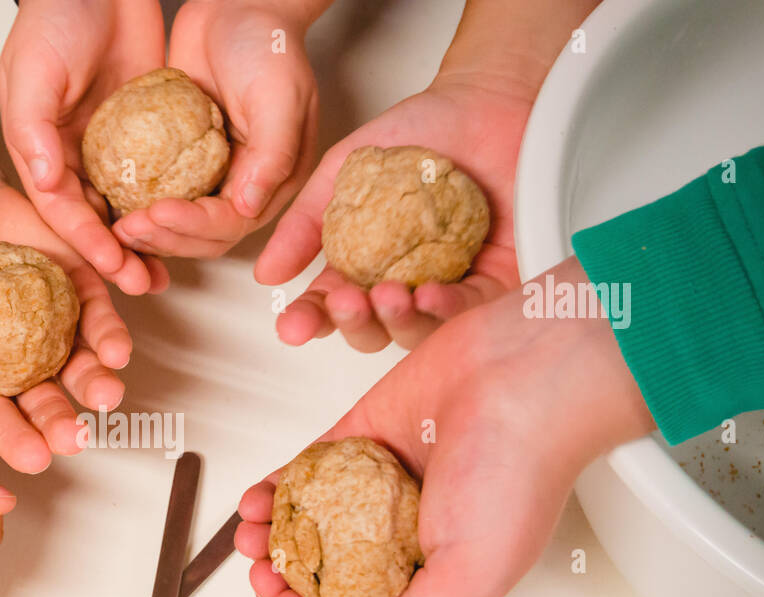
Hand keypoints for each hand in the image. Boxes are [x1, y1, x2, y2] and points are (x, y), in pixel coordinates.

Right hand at [0, 0, 168, 292]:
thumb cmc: (56, 17)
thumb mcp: (34, 70)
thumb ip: (33, 127)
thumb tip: (46, 179)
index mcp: (41, 153)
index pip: (62, 211)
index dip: (86, 242)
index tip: (111, 265)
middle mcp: (74, 160)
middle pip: (95, 223)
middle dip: (117, 258)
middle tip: (143, 284)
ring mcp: (111, 152)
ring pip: (127, 210)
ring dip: (145, 244)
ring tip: (165, 274)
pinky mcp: (144, 137)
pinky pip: (158, 181)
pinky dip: (169, 206)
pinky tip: (188, 226)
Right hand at [0, 180, 133, 473]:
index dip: (12, 438)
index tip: (33, 459)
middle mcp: (19, 363)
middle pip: (43, 402)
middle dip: (59, 423)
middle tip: (73, 440)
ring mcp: (52, 331)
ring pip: (81, 368)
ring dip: (95, 384)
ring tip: (106, 396)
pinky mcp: (79, 294)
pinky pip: (100, 320)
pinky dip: (111, 336)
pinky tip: (118, 350)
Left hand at [113, 0, 318, 257]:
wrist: (237, 8)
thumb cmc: (268, 46)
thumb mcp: (280, 97)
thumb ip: (272, 154)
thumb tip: (249, 206)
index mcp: (271, 181)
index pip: (231, 223)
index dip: (195, 226)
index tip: (160, 213)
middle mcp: (241, 187)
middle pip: (201, 236)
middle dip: (165, 237)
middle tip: (129, 228)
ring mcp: (209, 177)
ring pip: (175, 222)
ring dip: (147, 230)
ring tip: (117, 226)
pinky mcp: (179, 161)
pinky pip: (156, 192)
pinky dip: (135, 201)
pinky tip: (110, 202)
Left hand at [234, 259, 653, 596]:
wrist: (524, 374)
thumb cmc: (518, 473)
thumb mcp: (468, 580)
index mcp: (435, 576)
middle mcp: (405, 534)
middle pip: (326, 573)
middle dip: (283, 579)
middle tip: (263, 571)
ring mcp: (379, 486)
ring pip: (310, 523)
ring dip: (271, 536)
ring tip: (251, 536)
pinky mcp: (360, 439)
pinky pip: (306, 470)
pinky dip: (275, 488)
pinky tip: (255, 501)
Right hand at [256, 76, 531, 350]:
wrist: (486, 99)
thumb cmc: (423, 131)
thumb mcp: (343, 173)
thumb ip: (305, 222)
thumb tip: (267, 275)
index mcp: (364, 264)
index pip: (330, 305)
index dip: (309, 321)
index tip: (291, 326)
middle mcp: (403, 280)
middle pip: (373, 330)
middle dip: (355, 325)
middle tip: (346, 301)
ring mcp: (449, 283)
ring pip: (419, 330)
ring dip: (397, 323)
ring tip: (386, 295)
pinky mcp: (496, 278)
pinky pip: (470, 309)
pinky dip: (447, 309)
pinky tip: (429, 294)